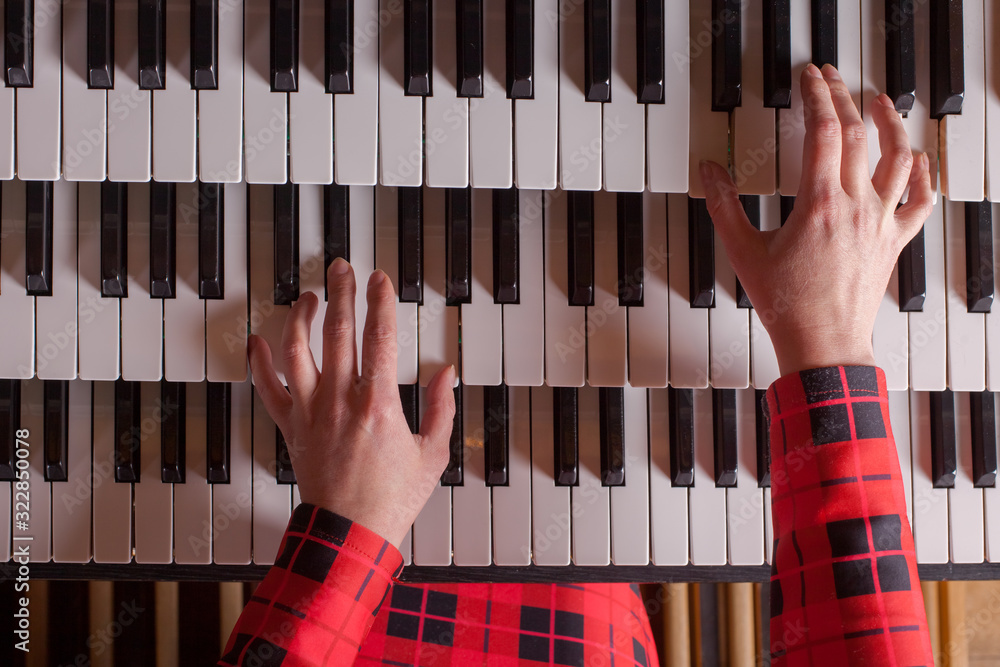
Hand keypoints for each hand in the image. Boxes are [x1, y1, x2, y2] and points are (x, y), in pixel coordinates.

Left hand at [247, 259, 456, 546]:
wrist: (349, 534)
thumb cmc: (391, 499)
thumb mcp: (433, 454)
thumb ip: (441, 409)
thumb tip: (446, 373)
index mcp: (379, 403)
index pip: (380, 337)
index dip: (380, 301)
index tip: (380, 279)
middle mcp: (340, 400)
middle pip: (337, 332)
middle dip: (341, 292)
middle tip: (342, 267)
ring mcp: (311, 412)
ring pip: (297, 350)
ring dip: (301, 317)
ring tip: (310, 297)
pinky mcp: (291, 428)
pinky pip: (267, 389)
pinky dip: (259, 363)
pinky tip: (259, 341)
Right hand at [700, 63, 932, 375]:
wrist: (823, 343)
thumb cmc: (787, 305)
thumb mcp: (743, 252)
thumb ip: (724, 207)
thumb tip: (710, 172)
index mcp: (819, 204)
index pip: (824, 131)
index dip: (816, 96)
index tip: (809, 79)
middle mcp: (856, 207)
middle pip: (858, 134)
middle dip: (843, 97)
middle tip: (829, 79)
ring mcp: (880, 222)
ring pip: (900, 158)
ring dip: (891, 123)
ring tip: (879, 101)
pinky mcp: (893, 241)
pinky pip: (919, 201)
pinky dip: (922, 175)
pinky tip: (917, 160)